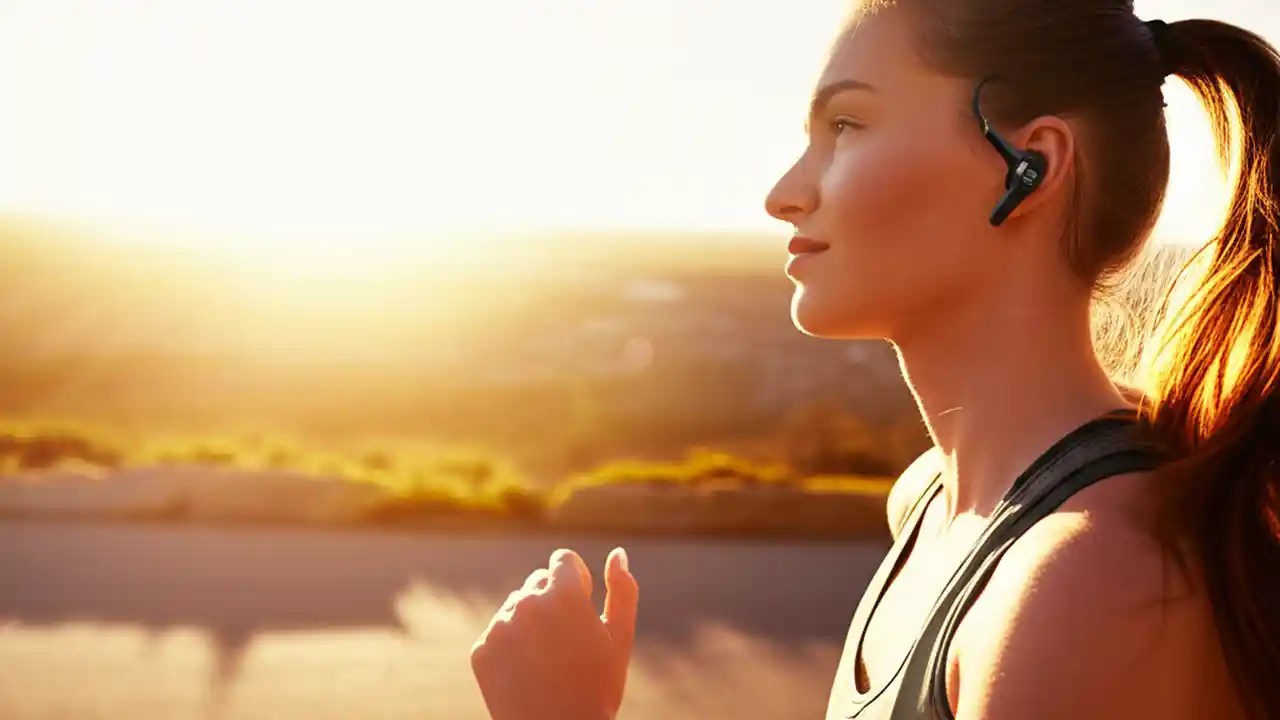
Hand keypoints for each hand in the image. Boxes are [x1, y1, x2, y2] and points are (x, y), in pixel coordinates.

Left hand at [470, 546, 638, 719]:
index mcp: (564, 594)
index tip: (582, 605)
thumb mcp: (619, 639)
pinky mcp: (481, 649)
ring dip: (531, 621)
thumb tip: (618, 553)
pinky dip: (511, 646)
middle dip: (553, 600)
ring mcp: (500, 626)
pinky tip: (527, 671)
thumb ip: (623, 590)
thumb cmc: (596, 688)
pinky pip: (498, 632)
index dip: (577, 581)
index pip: (563, 559)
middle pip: (538, 581)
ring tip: (547, 659)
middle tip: (567, 641)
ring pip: (516, 606)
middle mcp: (527, 602)